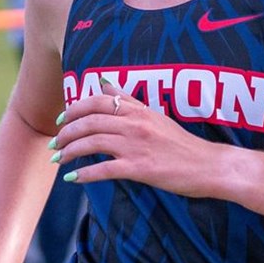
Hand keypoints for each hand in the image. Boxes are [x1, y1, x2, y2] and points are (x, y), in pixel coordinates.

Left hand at [53, 79, 219, 195]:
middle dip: (65, 133)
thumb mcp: (155, 116)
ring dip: (69, 152)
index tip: (61, 121)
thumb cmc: (182, 145)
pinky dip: (85, 174)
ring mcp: (137, 146)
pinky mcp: (140, 169)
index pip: (96, 102)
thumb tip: (104, 83)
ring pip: (92, 143)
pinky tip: (73, 178)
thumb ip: (128, 101)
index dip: (73, 110)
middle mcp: (135, 124)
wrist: (209, 166)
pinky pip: (104, 169)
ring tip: (59, 160)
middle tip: (54, 144)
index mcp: (138, 110)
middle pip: (89, 122)